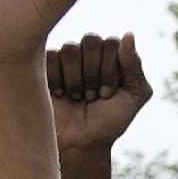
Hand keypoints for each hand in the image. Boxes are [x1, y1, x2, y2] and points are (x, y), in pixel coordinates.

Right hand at [49, 32, 151, 152]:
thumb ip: (134, 65)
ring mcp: (65, 56)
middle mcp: (89, 51)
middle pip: (91, 40)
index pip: (112, 42)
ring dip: (76, 79)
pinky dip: (58, 81)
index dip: (111, 70)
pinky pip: (50, 57)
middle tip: (94, 96)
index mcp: (112, 55)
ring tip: (78, 97)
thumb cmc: (109, 122)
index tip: (110, 94)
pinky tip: (61, 95)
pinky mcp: (43, 64)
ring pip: (70, 48)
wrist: (80, 144)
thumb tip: (128, 34)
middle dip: (95, 74)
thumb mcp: (134, 96)